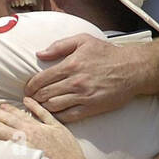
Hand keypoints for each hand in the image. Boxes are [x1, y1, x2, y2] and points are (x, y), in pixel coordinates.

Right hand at [0, 97, 89, 158]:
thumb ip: (15, 156)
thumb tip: (1, 154)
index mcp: (22, 143)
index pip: (0, 130)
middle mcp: (31, 133)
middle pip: (9, 120)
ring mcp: (44, 129)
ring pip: (23, 115)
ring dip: (10, 109)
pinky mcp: (57, 128)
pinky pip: (44, 113)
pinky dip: (35, 106)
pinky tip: (27, 100)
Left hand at [23, 35, 144, 121]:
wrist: (132, 69)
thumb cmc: (107, 53)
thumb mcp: (83, 40)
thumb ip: (59, 46)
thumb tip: (40, 54)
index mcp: (70, 65)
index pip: (41, 79)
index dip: (30, 86)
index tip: (27, 89)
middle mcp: (75, 82)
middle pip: (45, 94)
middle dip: (34, 98)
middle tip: (30, 100)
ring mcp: (83, 96)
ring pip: (54, 106)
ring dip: (43, 108)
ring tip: (38, 107)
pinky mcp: (92, 108)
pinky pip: (69, 116)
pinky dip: (58, 117)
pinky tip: (53, 115)